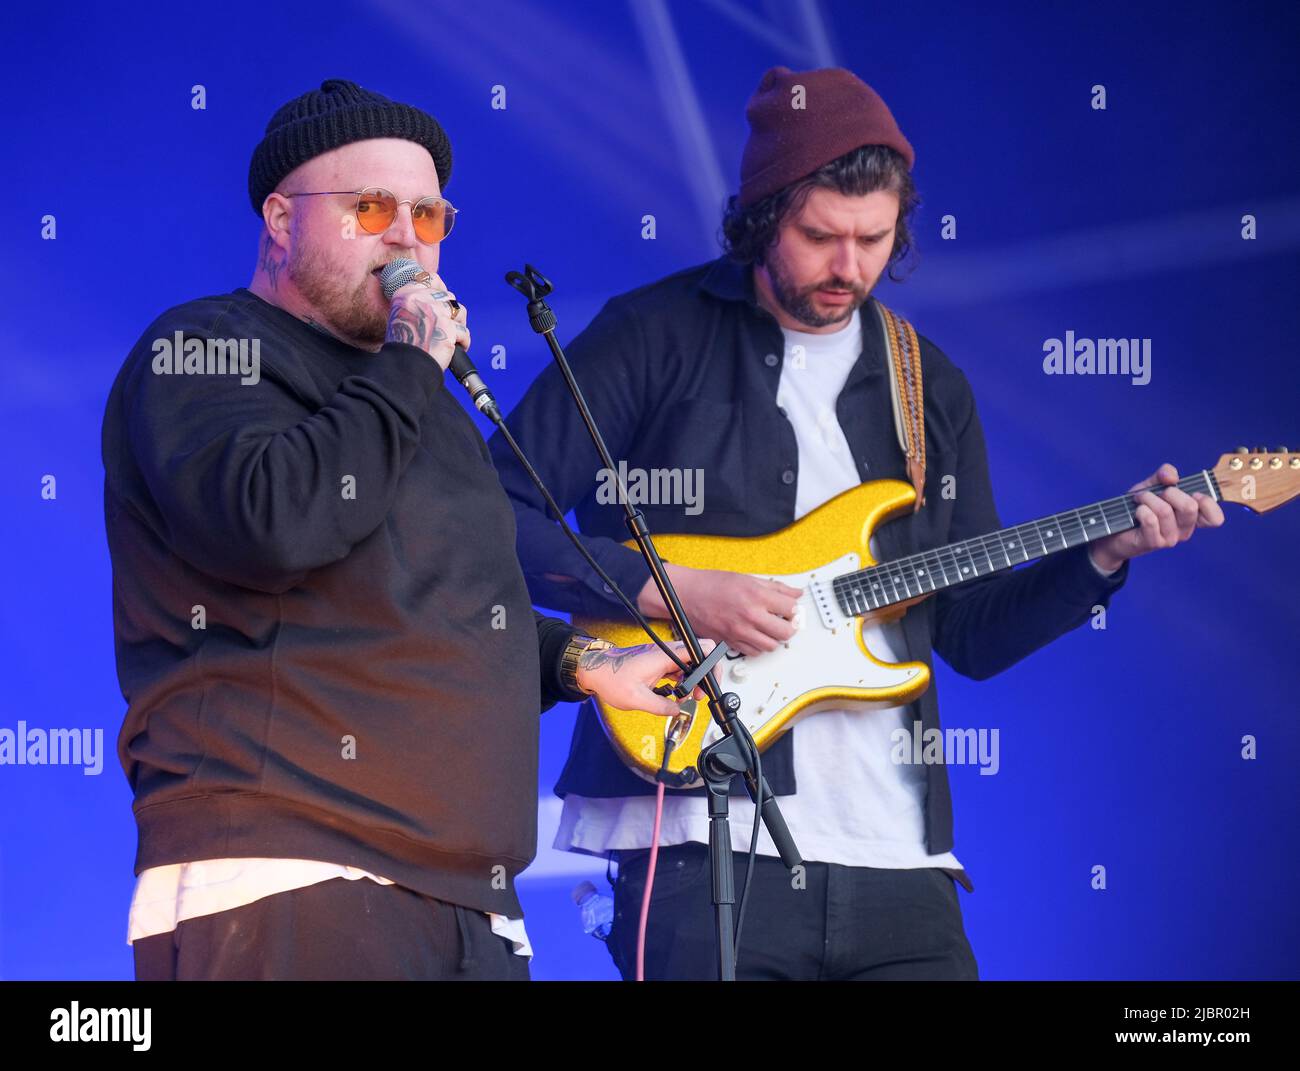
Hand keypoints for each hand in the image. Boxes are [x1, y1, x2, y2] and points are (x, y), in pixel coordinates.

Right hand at [384, 269, 469, 370]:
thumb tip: (443, 295)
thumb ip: (419, 302)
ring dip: (458, 326)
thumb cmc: (405, 346)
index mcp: (407, 294)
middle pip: (449, 296)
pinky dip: (462, 343)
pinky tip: (452, 349)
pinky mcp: (448, 327)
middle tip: (443, 329)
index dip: (440, 290)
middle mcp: (420, 298)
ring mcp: (435, 311)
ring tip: (449, 338)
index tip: (442, 303)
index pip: (431, 278)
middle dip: (450, 313)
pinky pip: (464, 332)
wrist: (405, 367)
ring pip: (460, 311)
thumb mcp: (403, 316)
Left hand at [575, 639, 716, 716]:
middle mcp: (666, 652)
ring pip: (689, 665)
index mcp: (664, 655)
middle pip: (698, 657)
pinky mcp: (658, 663)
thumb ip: (661, 707)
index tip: (709, 684)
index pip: (700, 649)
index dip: (711, 665)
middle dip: (703, 677)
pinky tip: (673, 694)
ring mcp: (662, 657)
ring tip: (683, 698)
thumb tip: (678, 710)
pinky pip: (677, 670)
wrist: (594, 670)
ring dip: (691, 682)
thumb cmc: (610, 678)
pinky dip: (680, 682)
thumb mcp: (636, 699)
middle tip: (697, 695)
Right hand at [637, 564, 801, 658]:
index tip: (790, 608)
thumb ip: (776, 588)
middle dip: (789, 626)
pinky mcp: (731, 643)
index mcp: (756, 596)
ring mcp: (740, 632)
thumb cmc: (713, 584)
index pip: (791, 608)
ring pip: (771, 646)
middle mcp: (750, 616)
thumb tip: (796, 593)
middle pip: (786, 632)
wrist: (687, 595)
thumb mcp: (748, 579)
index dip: (794, 609)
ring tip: (769, 628)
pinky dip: (759, 646)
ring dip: (775, 638)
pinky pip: (754, 652)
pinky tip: (755, 635)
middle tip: (785, 621)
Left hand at [1089, 463, 1224, 571]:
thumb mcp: (1153, 486)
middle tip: (1157, 493)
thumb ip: (1164, 475)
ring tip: (1140, 499)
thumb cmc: (1139, 506)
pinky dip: (1141, 509)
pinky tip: (1136, 510)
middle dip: (1170, 492)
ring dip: (1148, 498)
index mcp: (1192, 516)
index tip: (1192, 493)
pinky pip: (1151, 520)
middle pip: (1190, 507)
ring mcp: (1170, 538)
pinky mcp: (1154, 542)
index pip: (1215, 518)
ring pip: (1166, 511)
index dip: (1207, 502)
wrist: (1115, 528)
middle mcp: (1185, 529)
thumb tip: (1171, 477)